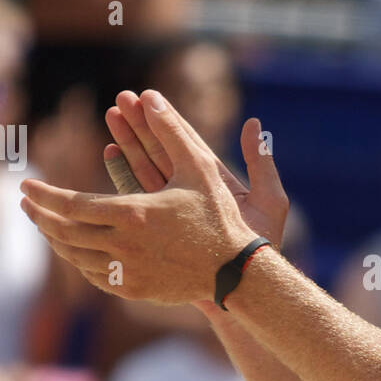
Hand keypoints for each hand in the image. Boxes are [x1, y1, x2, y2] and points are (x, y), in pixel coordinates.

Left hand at [19, 91, 257, 305]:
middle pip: (65, 233)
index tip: (26, 186)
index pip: (71, 205)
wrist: (237, 270)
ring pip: (76, 258)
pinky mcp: (135, 290)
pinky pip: (96, 277)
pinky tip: (76, 253)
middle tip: (26, 206)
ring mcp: (128, 272)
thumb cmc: (220, 216)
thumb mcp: (200, 167)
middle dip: (40, 217)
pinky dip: (80, 263)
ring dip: (56, 240)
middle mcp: (124, 245)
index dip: (43, 195)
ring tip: (46, 227)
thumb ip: (172, 130)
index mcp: (133, 214)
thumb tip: (150, 95)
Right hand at [103, 89, 289, 246]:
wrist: (243, 285)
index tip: (149, 95)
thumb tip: (254, 123)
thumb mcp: (270, 201)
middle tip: (121, 99)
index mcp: (217, 181)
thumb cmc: (261, 247)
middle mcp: (193, 192)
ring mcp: (174, 208)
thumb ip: (261, 163)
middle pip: (163, 150)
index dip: (169, 119)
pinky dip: (123, 174)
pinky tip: (110, 153)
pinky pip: (137, 194)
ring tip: (111, 116)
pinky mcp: (159, 225)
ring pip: (147, 167)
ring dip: (129, 142)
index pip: (189, 143)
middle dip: (141, 124)